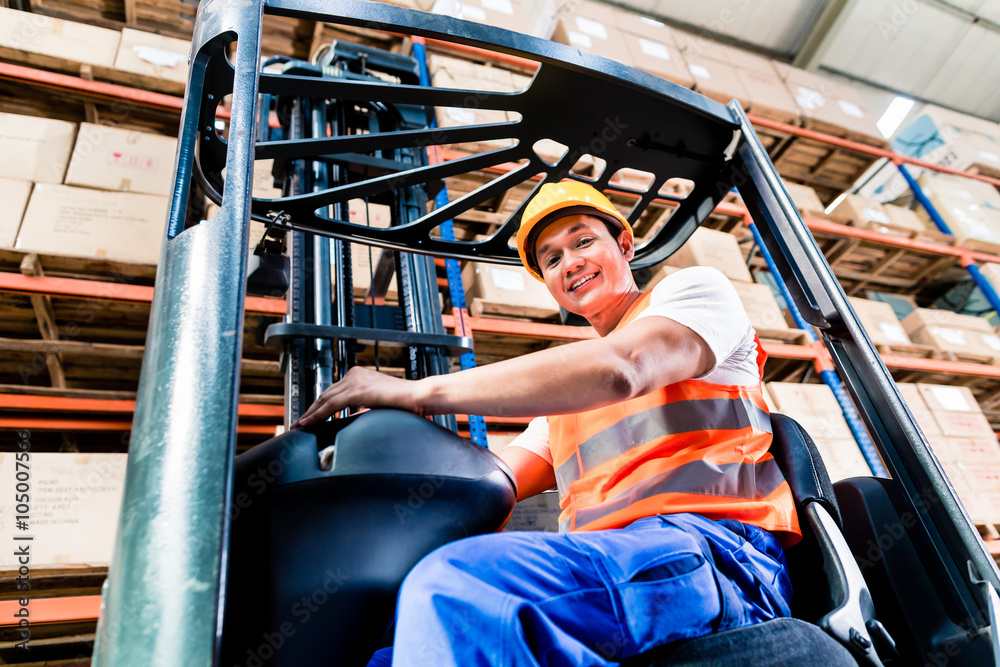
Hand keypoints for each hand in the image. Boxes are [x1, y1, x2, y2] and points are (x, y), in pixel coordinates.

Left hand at [291, 366, 419, 428]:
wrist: (417, 397)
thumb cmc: (404, 402)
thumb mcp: (377, 402)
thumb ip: (362, 405)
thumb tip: (350, 418)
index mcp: (359, 375)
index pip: (333, 391)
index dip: (319, 405)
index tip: (310, 416)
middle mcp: (355, 374)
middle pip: (325, 394)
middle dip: (311, 409)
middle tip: (300, 422)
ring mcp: (355, 381)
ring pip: (325, 399)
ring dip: (311, 413)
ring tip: (300, 425)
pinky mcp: (357, 391)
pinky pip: (331, 405)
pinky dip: (318, 415)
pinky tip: (309, 423)